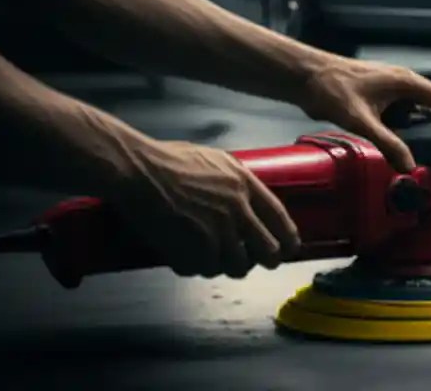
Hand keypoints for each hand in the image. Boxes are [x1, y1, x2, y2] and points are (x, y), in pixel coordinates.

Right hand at [112, 140, 301, 278]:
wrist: (139, 171)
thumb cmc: (171, 160)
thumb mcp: (216, 161)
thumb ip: (237, 181)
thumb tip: (247, 198)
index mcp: (245, 186)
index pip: (279, 217)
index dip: (289, 237)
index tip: (291, 248)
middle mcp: (237, 211)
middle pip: (267, 251)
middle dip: (265, 260)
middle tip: (255, 263)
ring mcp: (216, 233)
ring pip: (235, 267)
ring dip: (225, 266)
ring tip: (212, 258)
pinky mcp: (193, 250)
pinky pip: (202, 271)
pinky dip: (194, 267)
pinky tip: (184, 257)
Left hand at [298, 57, 430, 171]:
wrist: (306, 77)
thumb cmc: (332, 89)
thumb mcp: (362, 120)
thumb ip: (387, 143)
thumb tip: (408, 166)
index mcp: (405, 82)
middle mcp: (402, 83)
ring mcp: (389, 90)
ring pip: (416, 111)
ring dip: (426, 128)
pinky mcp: (378, 98)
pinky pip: (401, 114)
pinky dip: (408, 129)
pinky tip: (407, 145)